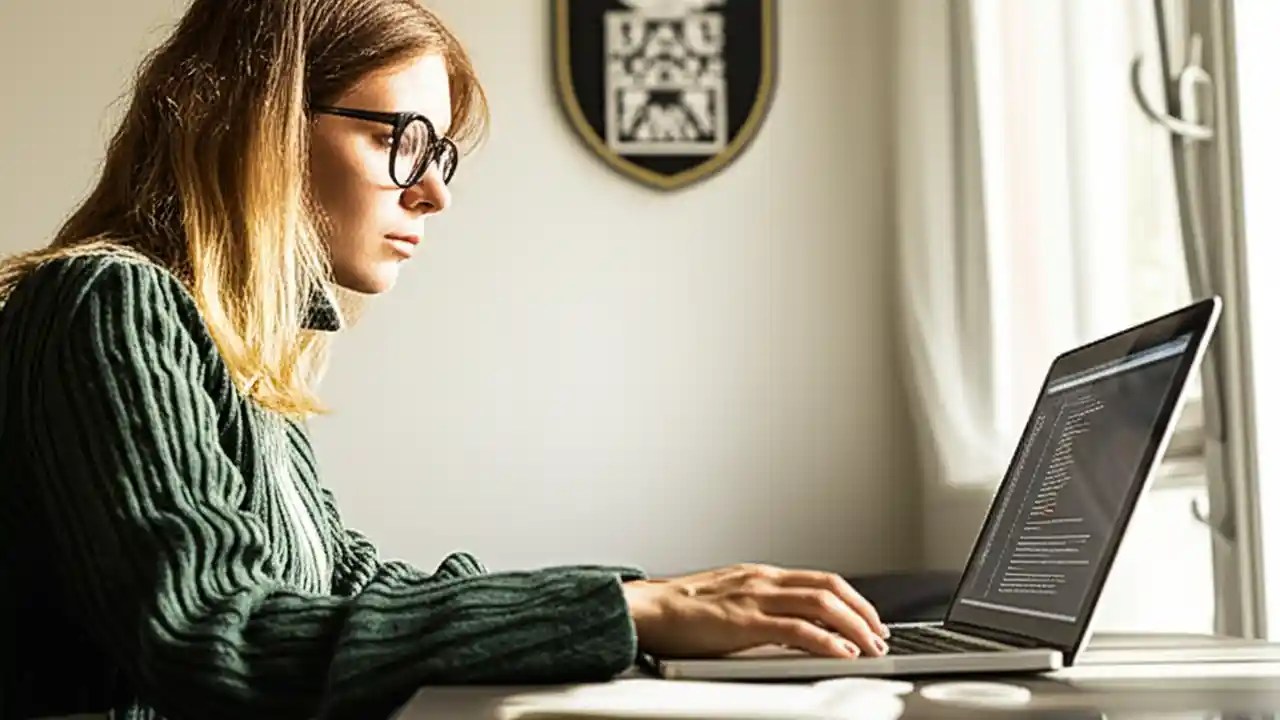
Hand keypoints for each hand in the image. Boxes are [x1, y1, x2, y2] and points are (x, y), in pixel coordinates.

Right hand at [622, 563, 889, 659]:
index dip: (852, 598)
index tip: (868, 617)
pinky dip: (826, 641)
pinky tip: (841, 653)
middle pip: (829, 587)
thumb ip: (759, 608)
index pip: (820, 579)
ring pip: (821, 604)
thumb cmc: (677, 610)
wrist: (645, 609)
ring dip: (853, 626)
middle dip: (862, 611)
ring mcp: (754, 599)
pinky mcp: (744, 622)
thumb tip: (790, 628)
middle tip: (879, 635)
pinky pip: (796, 630)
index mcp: (760, 575)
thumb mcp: (728, 599)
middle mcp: (763, 581)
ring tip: (869, 646)